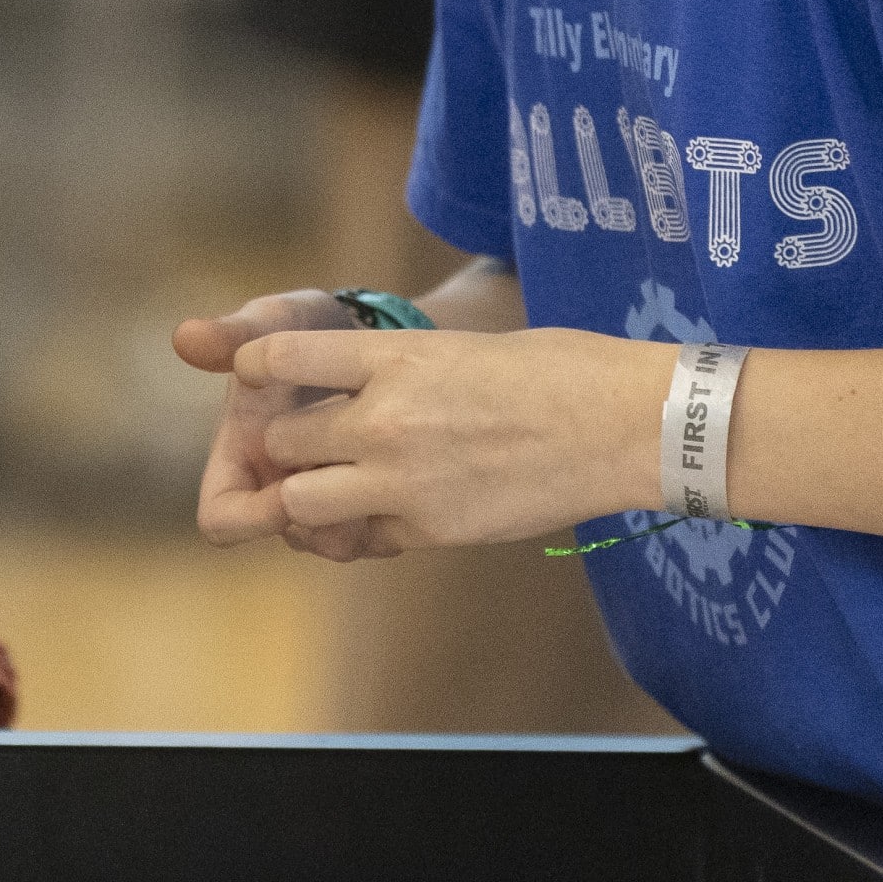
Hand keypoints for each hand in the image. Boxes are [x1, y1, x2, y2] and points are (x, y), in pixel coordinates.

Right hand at [177, 289, 399, 558]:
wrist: (370, 333)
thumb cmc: (311, 326)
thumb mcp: (278, 320)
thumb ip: (235, 333)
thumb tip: (183, 336)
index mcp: (239, 457)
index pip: (222, 518)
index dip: (251, 518)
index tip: (292, 488)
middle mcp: (275, 485)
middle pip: (289, 536)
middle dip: (321, 523)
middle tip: (358, 497)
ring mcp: (321, 494)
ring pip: (334, 542)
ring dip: (359, 526)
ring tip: (390, 493)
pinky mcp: (363, 496)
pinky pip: (373, 532)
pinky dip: (390, 520)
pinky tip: (413, 490)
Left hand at [232, 323, 667, 551]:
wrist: (625, 425)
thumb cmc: (557, 369)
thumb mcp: (462, 345)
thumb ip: (396, 370)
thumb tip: (354, 390)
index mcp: (394, 356)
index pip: (280, 356)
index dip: (257, 365)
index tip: (259, 372)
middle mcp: (384, 419)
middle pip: (281, 440)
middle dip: (286, 443)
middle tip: (308, 441)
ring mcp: (404, 482)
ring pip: (301, 502)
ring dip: (307, 492)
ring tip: (338, 481)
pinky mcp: (431, 530)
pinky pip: (365, 536)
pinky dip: (365, 527)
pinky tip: (393, 508)